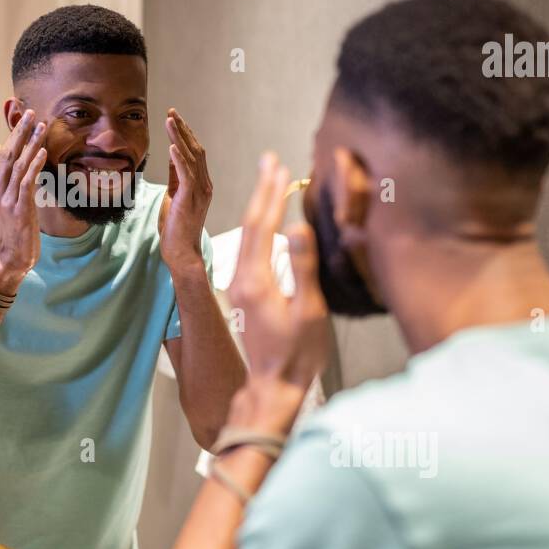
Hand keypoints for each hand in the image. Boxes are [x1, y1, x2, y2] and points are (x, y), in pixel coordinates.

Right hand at [0, 109, 46, 294]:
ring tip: (42, 126)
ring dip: (31, 144)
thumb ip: (2, 174)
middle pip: (9, 154)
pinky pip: (26, 182)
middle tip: (31, 112)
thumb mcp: (3, 199)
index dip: (15, 134)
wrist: (9, 257)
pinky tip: (42, 153)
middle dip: (21, 132)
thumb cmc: (11, 228)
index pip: (4, 153)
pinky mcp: (18, 208)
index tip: (25, 116)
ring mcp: (6, 199)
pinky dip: (34, 166)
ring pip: (19, 165)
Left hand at [158, 108, 212, 271]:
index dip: (185, 134)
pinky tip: (172, 146)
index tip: (174, 117)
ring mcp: (200, 193)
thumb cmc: (176, 228)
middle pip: (195, 150)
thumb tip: (172, 154)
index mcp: (202, 184)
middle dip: (182, 130)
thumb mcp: (174, 196)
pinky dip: (179, 159)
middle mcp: (205, 185)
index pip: (195, 153)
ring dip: (179, 138)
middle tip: (172, 112)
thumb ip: (175, 176)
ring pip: (191, 159)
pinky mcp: (191, 200)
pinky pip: (186, 176)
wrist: (181, 253)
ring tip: (170, 121)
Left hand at [226, 152, 330, 421]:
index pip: (261, 225)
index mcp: (255, 279)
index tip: (279, 166)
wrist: (273, 388)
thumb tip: (299, 225)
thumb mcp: (309, 312)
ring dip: (258, 205)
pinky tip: (266, 221)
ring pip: (245, 236)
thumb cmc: (297, 355)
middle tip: (271, 160)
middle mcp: (240, 278)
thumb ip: (303, 267)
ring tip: (270, 180)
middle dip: (262, 191)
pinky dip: (257, 226)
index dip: (271, 193)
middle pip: (249, 225)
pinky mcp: (244, 294)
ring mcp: (239, 287)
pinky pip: (247, 249)